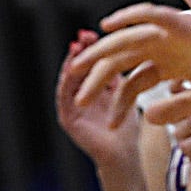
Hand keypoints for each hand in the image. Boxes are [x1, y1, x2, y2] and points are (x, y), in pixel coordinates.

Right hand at [55, 30, 142, 167]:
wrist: (125, 156)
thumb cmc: (127, 128)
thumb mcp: (125, 94)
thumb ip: (120, 75)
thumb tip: (124, 47)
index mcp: (92, 89)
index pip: (90, 64)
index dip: (92, 48)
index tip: (97, 33)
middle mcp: (78, 96)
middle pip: (77, 68)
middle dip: (80, 51)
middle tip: (85, 35)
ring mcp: (71, 107)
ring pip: (67, 80)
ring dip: (70, 64)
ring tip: (76, 48)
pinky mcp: (67, 119)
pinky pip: (63, 97)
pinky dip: (66, 83)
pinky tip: (70, 71)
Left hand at [70, 2, 190, 115]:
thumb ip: (176, 109)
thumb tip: (146, 118)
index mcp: (175, 68)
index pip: (137, 82)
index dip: (120, 102)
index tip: (108, 124)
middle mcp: (171, 49)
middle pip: (126, 61)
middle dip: (99, 78)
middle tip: (78, 96)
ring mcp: (177, 36)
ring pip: (129, 40)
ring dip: (103, 52)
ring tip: (79, 67)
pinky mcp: (185, 24)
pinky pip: (151, 15)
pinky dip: (129, 16)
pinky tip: (108, 26)